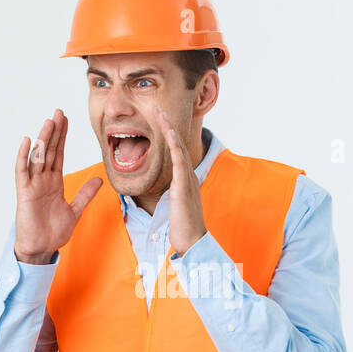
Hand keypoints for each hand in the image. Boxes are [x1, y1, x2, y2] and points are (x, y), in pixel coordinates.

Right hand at [13, 108, 102, 263]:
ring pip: (38, 157)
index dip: (62, 137)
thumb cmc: (53, 231)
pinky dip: (24, 156)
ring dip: (43, 139)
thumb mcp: (75, 210)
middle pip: (50, 151)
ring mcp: (33, 185)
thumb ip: (86, 194)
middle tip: (59, 112)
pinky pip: (23, 171)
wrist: (41, 248)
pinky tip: (28, 142)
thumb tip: (100, 179)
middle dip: (54, 131)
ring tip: (49, 122)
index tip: (66, 120)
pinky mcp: (25, 193)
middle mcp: (43, 180)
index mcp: (54, 182)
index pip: (59, 154)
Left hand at [155, 105, 206, 256]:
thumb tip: (165, 193)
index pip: (176, 153)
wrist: (193, 243)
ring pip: (179, 148)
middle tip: (159, 108)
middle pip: (178, 145)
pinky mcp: (184, 186)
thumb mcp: (174, 207)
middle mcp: (188, 176)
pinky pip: (179, 161)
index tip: (160, 122)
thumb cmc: (183, 228)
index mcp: (184, 180)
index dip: (169, 136)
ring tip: (160, 113)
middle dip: (168, 126)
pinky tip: (168, 132)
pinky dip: (174, 145)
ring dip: (169, 129)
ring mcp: (187, 180)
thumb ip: (171, 196)